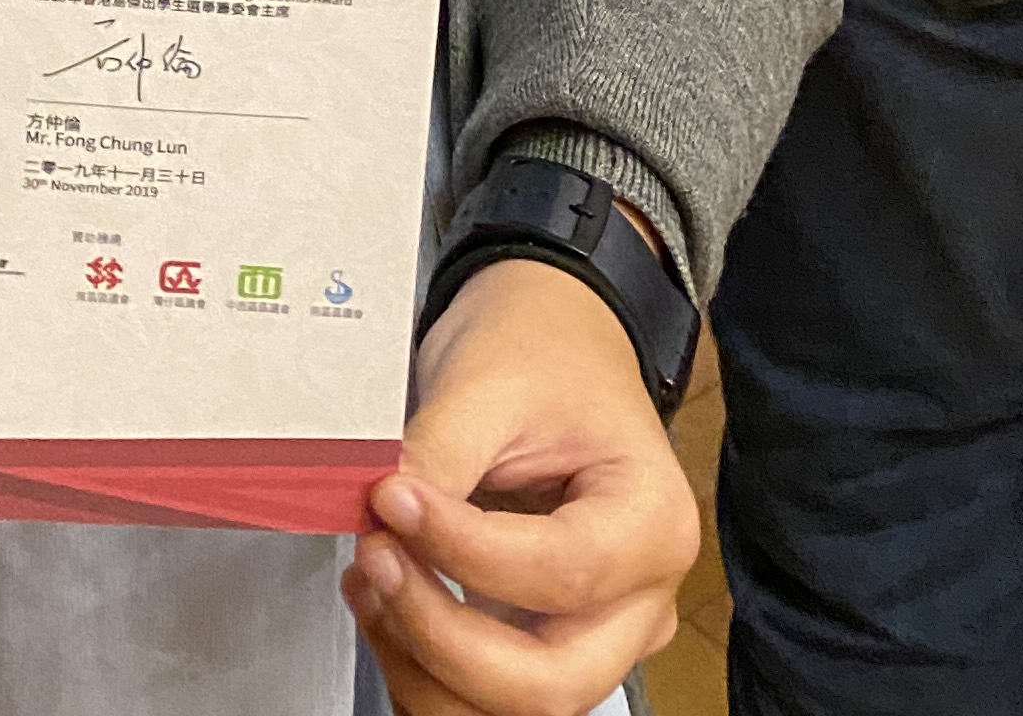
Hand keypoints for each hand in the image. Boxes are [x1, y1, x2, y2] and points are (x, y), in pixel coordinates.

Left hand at [343, 261, 696, 715]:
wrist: (550, 343)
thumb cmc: (541, 354)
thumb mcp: (493, 381)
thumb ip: (441, 453)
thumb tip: (382, 512)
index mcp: (652, 523)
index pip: (557, 573)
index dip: (460, 550)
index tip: (390, 499)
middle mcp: (641, 600)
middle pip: (548, 682)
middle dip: (443, 638)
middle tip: (376, 557)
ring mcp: (600, 635)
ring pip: (512, 707)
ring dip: (423, 663)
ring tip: (369, 575)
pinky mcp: (548, 644)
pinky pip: (487, 696)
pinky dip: (423, 669)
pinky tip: (383, 600)